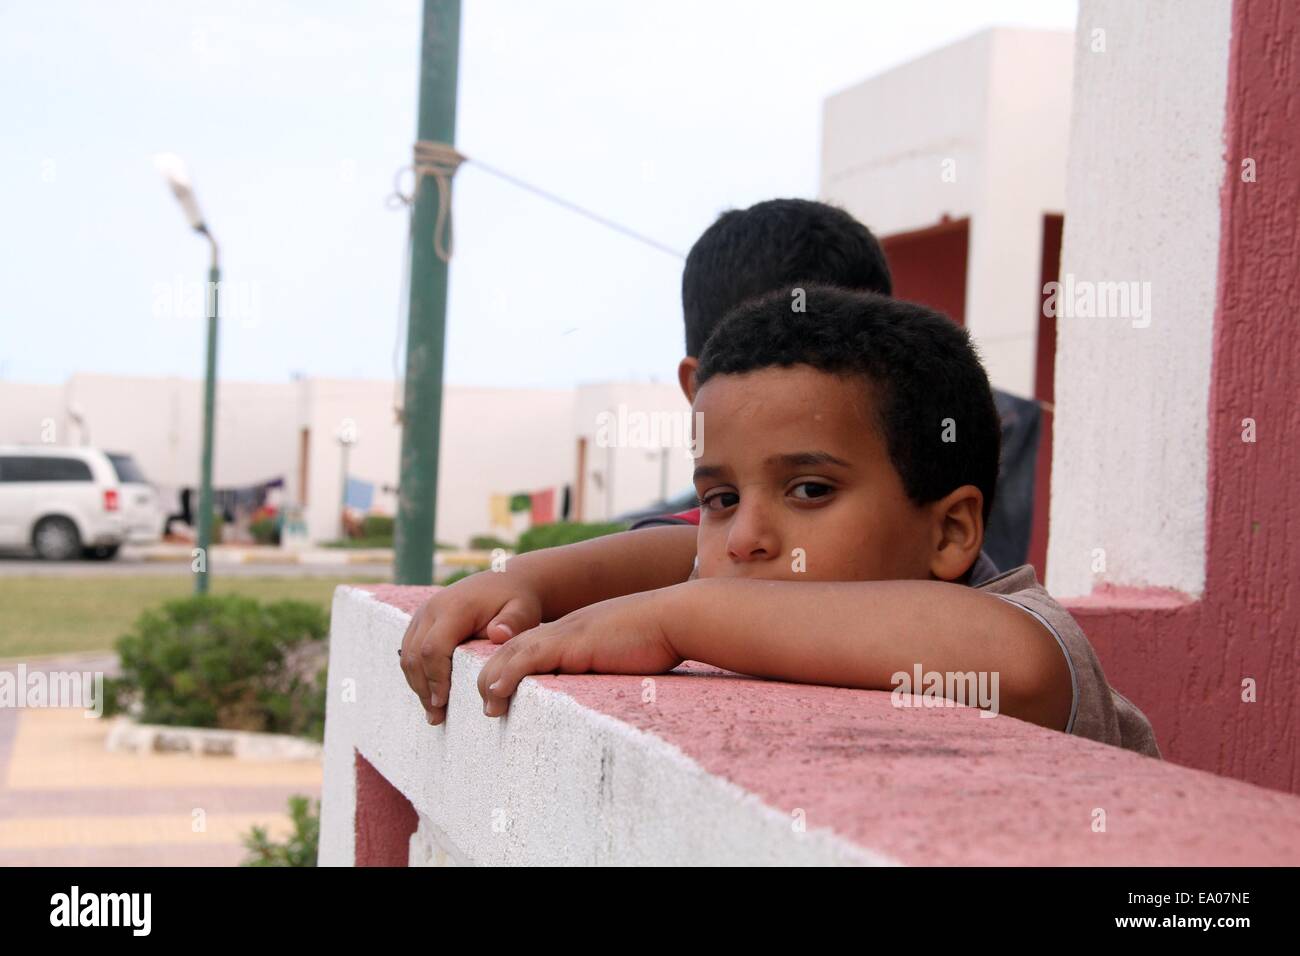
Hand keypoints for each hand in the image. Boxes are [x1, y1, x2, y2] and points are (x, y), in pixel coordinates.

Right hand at [400, 571, 543, 724]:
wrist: (506, 581)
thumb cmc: (516, 601)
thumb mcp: (523, 611)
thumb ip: (513, 623)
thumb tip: (498, 635)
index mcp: (454, 607)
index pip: (433, 648)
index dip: (435, 679)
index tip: (443, 703)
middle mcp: (432, 608)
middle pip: (414, 655)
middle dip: (423, 688)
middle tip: (436, 717)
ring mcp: (423, 613)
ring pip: (406, 654)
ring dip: (417, 684)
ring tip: (432, 712)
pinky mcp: (421, 620)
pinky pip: (408, 649)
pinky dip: (415, 673)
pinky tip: (429, 694)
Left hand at [477, 588, 684, 716]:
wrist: (673, 617)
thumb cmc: (658, 639)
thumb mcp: (622, 657)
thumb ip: (606, 670)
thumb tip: (611, 698)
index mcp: (572, 633)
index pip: (529, 648)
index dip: (510, 668)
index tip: (500, 693)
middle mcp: (562, 630)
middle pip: (511, 649)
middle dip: (492, 675)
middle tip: (487, 705)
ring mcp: (564, 634)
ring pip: (512, 654)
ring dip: (492, 680)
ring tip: (487, 707)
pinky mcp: (571, 642)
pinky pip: (529, 658)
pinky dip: (508, 675)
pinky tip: (496, 693)